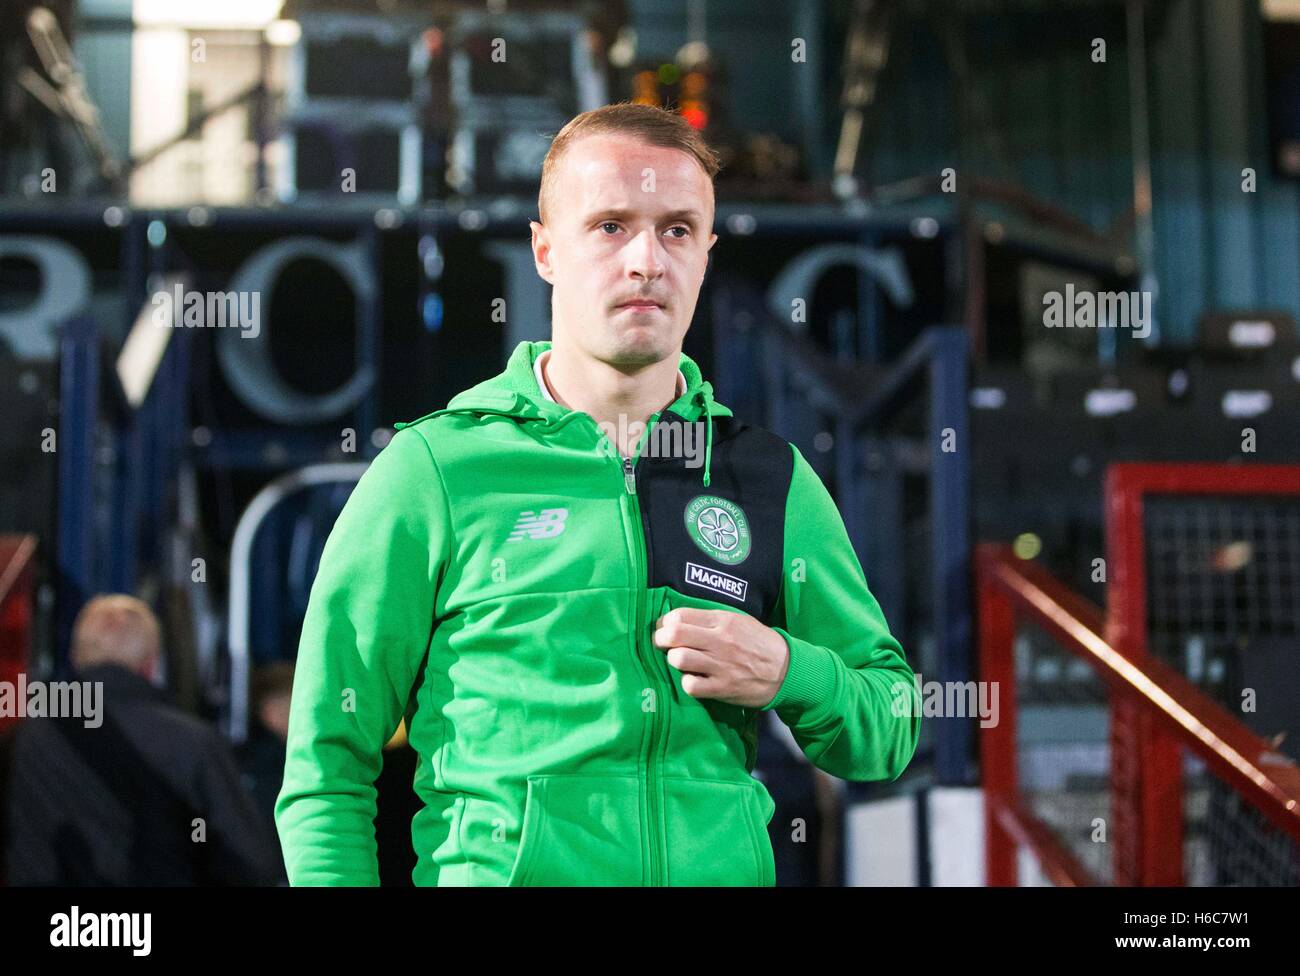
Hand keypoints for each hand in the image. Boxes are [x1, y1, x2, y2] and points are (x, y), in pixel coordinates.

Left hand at [652, 607, 789, 707]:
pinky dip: (687, 682)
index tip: (664, 627)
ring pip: (678, 658)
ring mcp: (721, 666)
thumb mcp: (740, 621)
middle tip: (662, 643)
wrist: (787, 671)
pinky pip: (690, 685)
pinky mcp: (722, 688)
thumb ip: (711, 619)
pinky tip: (693, 679)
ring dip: (674, 660)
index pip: (680, 615)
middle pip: (674, 635)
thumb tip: (678, 620)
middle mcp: (721, 641)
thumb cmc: (759, 644)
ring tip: (680, 661)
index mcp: (724, 621)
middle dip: (660, 639)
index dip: (665, 622)